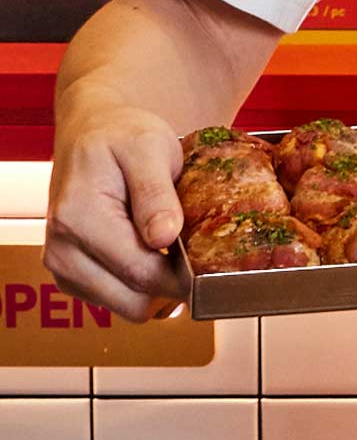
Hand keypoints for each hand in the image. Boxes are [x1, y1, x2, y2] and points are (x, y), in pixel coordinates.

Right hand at [49, 113, 186, 319]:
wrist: (91, 133)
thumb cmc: (121, 136)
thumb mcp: (148, 146)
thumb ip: (155, 193)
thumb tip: (163, 237)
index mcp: (78, 218)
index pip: (141, 273)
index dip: (184, 277)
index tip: (212, 264)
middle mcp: (61, 250)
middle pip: (133, 302)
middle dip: (170, 285)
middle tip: (194, 252)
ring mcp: (62, 266)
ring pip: (126, 307)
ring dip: (154, 286)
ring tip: (168, 245)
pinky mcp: (69, 275)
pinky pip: (116, 300)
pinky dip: (138, 284)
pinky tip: (147, 250)